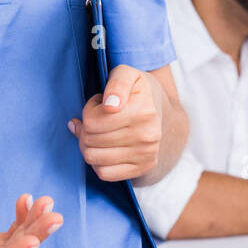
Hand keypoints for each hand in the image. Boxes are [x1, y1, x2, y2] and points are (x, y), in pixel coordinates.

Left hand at [68, 65, 160, 181]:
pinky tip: (104, 149)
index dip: (88, 111)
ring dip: (89, 145)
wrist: (161, 109)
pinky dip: (97, 162)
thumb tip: (110, 106)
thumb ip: (117, 83)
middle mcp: (148, 135)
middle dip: (86, 128)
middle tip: (98, 119)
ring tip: (100, 132)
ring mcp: (147, 154)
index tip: (99, 104)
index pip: (92, 122)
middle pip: (89, 141)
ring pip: (93, 158)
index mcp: (143, 111)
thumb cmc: (138, 90)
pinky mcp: (144, 167)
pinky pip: (104, 173)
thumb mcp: (127, 74)